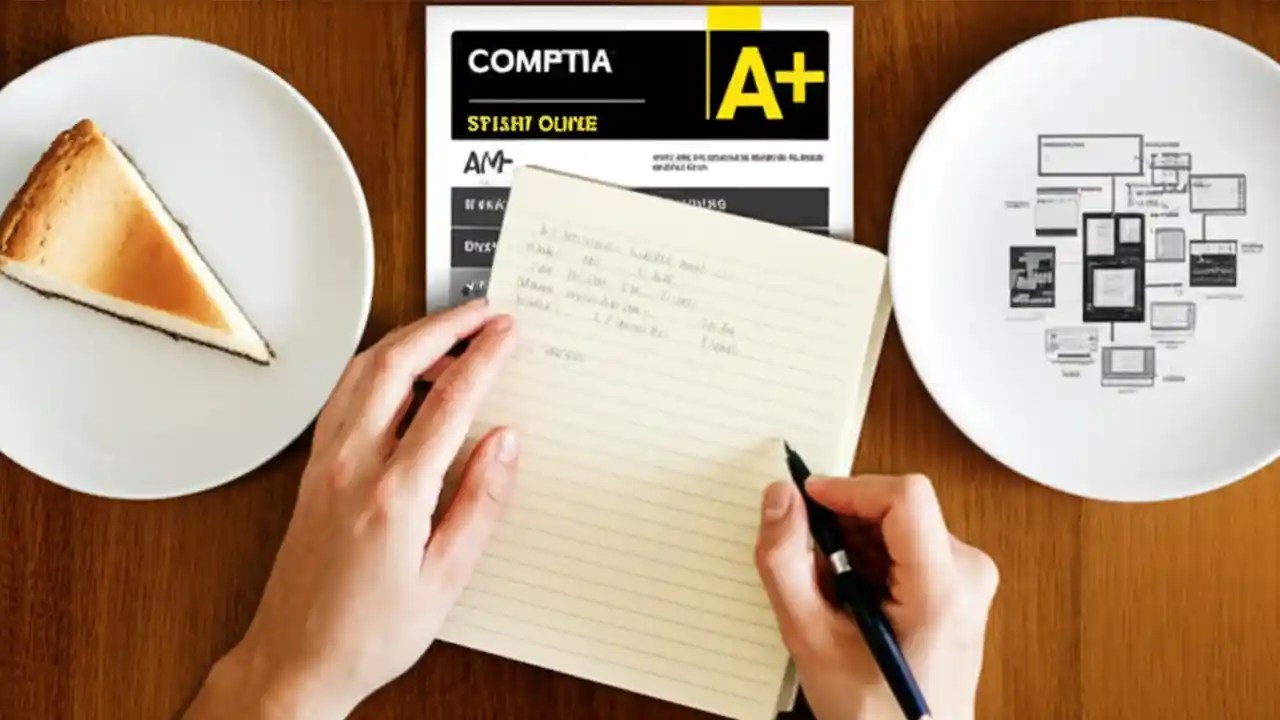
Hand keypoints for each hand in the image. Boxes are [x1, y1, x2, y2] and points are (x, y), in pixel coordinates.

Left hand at [185, 300, 519, 719]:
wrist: (296, 661)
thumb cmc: (370, 634)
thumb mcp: (446, 580)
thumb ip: (480, 504)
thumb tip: (506, 443)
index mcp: (392, 495)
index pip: (448, 401)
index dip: (484, 357)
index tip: (507, 332)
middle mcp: (351, 466)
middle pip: (396, 364)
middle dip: (444, 326)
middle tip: (482, 312)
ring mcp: (325, 464)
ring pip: (362, 371)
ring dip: (407, 340)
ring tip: (448, 333)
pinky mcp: (312, 471)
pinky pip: (342, 396)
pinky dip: (375, 367)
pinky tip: (397, 373)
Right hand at [754, 475, 996, 719]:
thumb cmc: (875, 714)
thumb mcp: (811, 639)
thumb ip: (785, 563)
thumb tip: (780, 498)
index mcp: (942, 589)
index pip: (905, 496)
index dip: (849, 488)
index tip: (808, 500)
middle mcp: (967, 574)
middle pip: (898, 506)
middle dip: (845, 524)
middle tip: (812, 565)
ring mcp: (969, 578)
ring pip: (899, 522)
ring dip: (855, 543)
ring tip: (834, 593)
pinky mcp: (961, 583)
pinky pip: (909, 542)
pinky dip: (872, 557)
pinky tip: (855, 598)